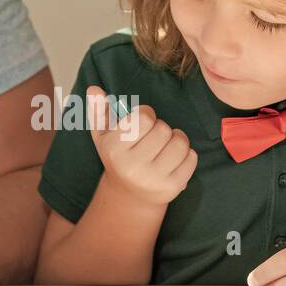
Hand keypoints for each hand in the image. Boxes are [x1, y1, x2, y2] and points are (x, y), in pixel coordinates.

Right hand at [86, 84, 196, 206]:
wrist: (129, 195)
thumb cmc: (118, 156)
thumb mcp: (103, 135)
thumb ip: (98, 110)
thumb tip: (94, 90)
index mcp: (114, 150)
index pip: (144, 118)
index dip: (147, 114)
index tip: (143, 121)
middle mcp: (132, 167)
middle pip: (163, 130)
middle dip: (161, 127)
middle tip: (154, 135)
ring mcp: (153, 179)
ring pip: (180, 143)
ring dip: (177, 138)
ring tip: (167, 144)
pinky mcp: (172, 188)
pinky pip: (191, 158)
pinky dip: (187, 154)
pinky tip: (175, 158)